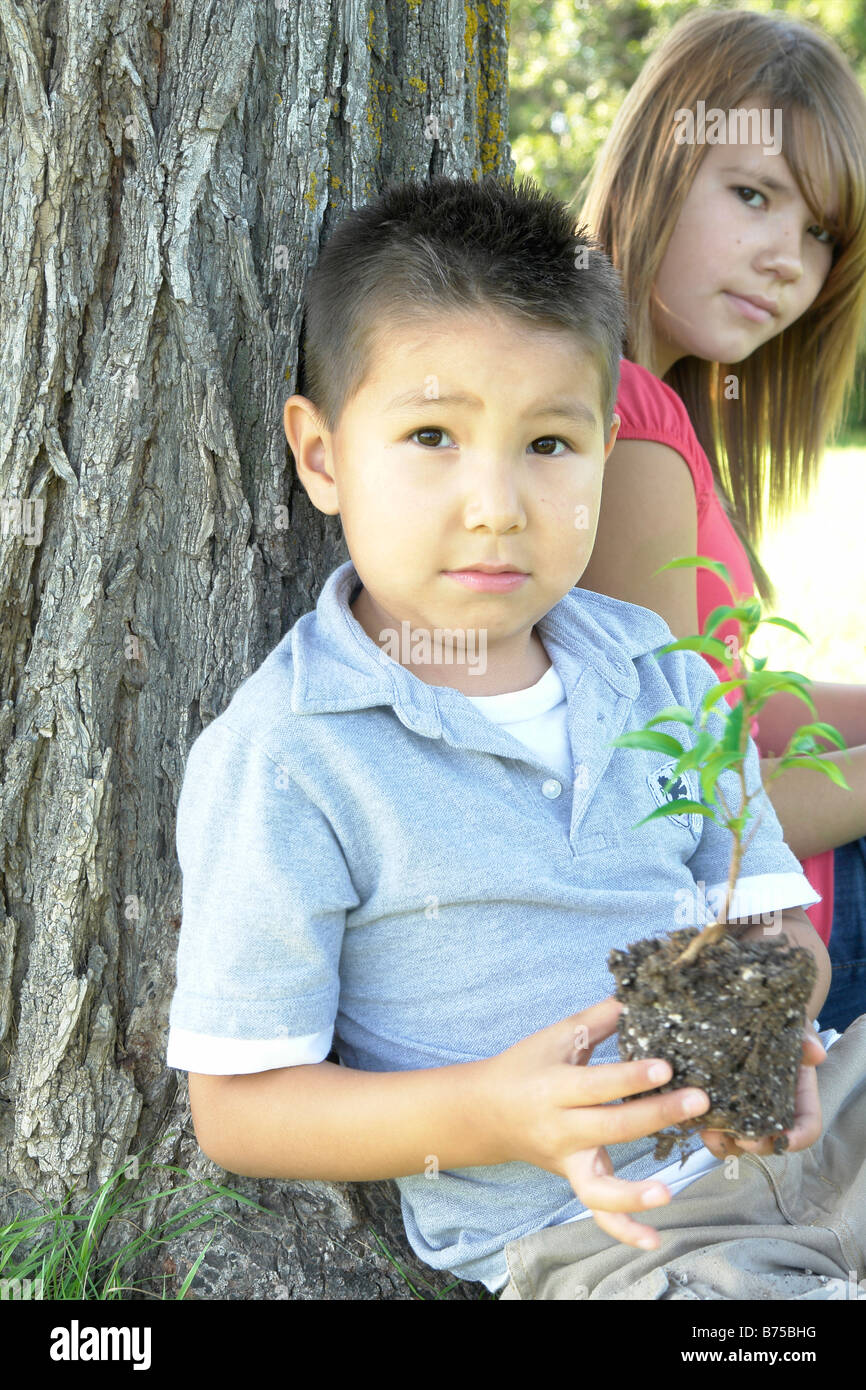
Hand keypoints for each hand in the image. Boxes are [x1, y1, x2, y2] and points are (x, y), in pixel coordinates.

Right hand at [481, 995, 710, 1249]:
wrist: (486, 1112)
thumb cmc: (526, 1066)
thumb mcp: (557, 1036)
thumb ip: (600, 1018)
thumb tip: (641, 993)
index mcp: (554, 1087)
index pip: (597, 1084)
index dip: (632, 1077)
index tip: (668, 1067)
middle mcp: (560, 1129)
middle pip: (610, 1127)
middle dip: (657, 1114)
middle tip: (699, 1100)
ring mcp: (567, 1161)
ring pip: (597, 1187)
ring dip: (634, 1193)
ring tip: (669, 1190)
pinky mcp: (574, 1180)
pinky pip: (597, 1213)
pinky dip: (624, 1230)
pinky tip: (655, 1241)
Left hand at [699, 1018, 826, 1159]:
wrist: (747, 1012)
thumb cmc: (777, 1023)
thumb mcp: (794, 1026)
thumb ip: (805, 1037)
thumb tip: (815, 1053)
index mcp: (798, 1098)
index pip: (806, 1128)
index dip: (798, 1139)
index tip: (784, 1139)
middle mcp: (771, 1110)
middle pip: (770, 1142)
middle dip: (756, 1145)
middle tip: (740, 1137)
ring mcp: (743, 1110)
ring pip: (737, 1142)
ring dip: (724, 1141)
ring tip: (710, 1129)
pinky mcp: (717, 1102)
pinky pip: (711, 1125)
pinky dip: (702, 1125)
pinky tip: (691, 1113)